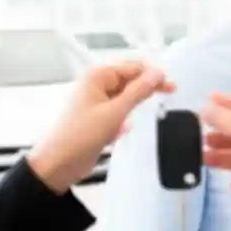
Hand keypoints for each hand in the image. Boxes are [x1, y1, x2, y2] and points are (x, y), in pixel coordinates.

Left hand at [29, 63, 172, 192]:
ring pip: (123, 96)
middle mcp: (95, 84)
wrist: (58, 163)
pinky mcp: (95, 118)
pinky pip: (116, 111)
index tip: (172, 85)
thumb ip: (138, 91)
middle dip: (146, 87)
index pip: (132, 67)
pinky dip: (124, 117)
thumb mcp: (115, 112)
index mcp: (97, 76)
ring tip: (152, 110)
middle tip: (171, 93)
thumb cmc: (83, 135)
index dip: (153, 74)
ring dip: (135, 103)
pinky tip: (126, 128)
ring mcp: (94, 101)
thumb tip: (158, 74)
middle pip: (128, 79)